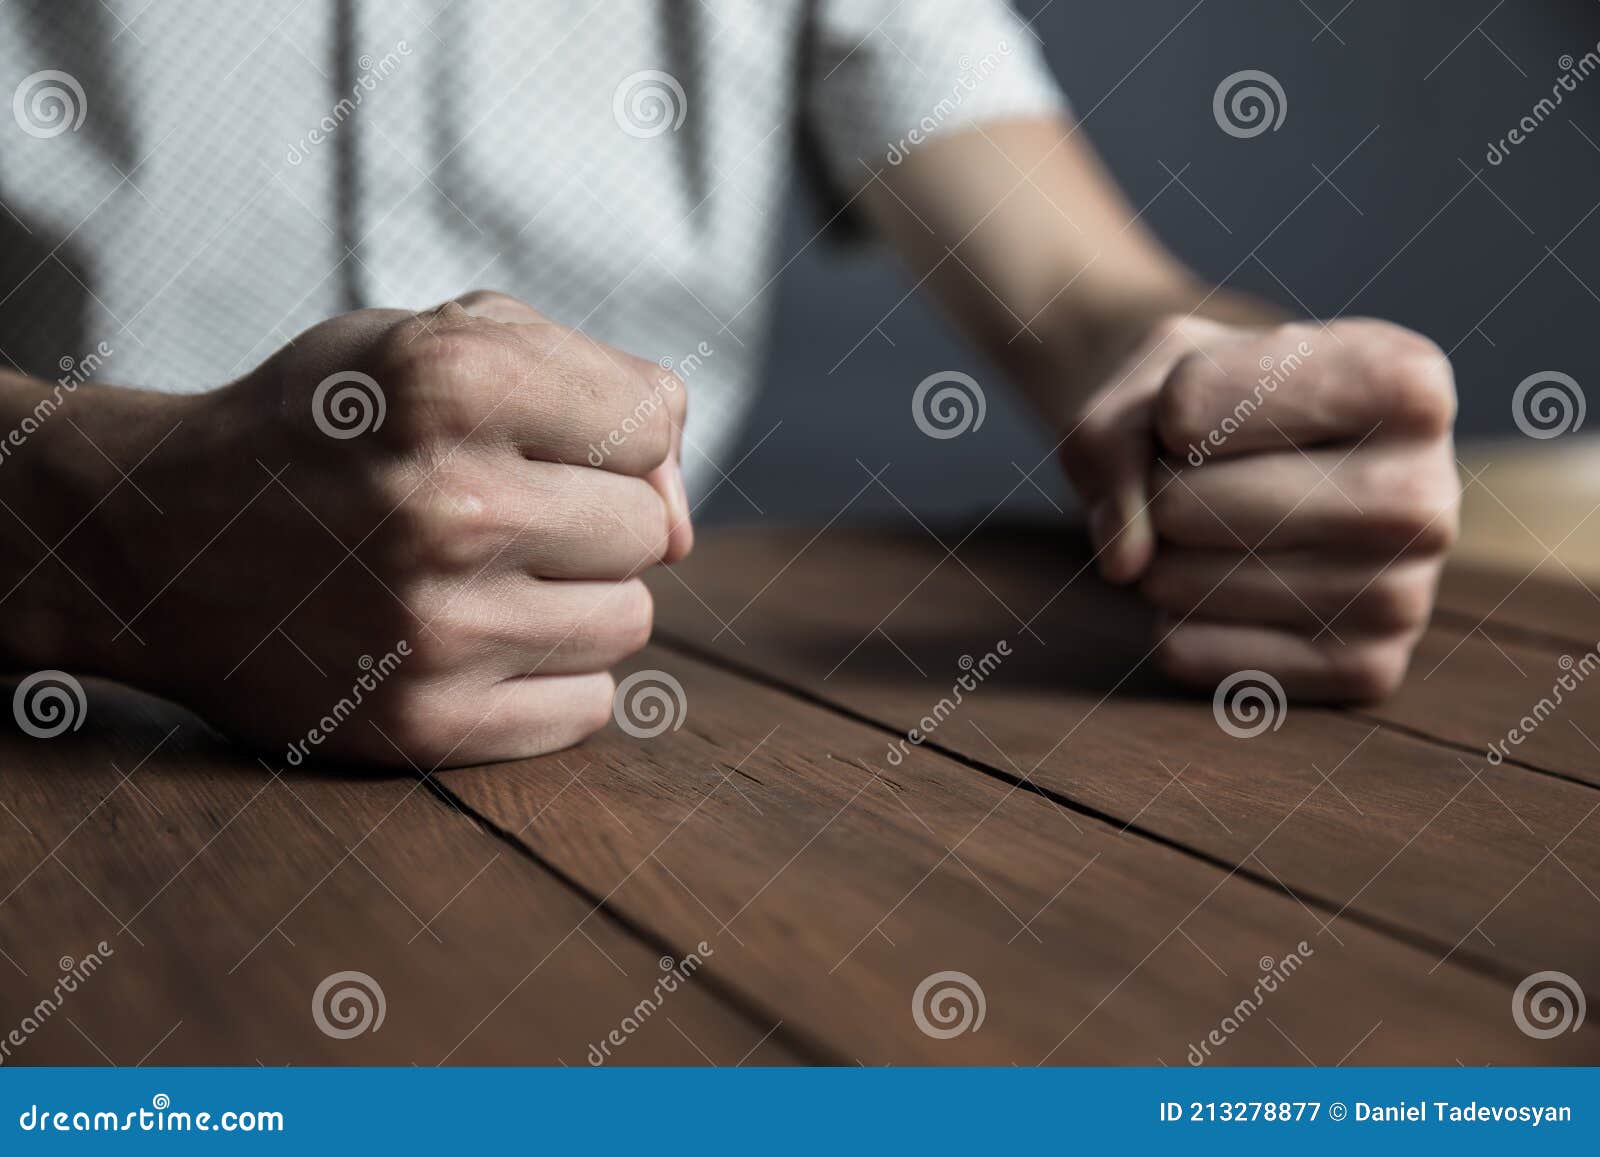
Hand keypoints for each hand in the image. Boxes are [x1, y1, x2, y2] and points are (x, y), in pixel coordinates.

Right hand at [52, 290, 690, 765]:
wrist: (154, 542)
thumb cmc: (324, 431)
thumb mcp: (431, 342)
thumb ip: (593, 381)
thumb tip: (685, 520)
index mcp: (448, 383)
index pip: (651, 420)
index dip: (605, 432)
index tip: (537, 443)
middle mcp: (446, 505)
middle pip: (648, 531)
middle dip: (589, 517)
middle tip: (495, 515)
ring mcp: (435, 627)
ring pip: (628, 622)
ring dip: (574, 599)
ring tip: (477, 578)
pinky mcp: (425, 723)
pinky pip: (588, 707)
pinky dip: (549, 677)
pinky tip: (470, 642)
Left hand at [1060, 315, 1458, 699]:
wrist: (1250, 470)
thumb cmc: (1210, 408)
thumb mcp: (1146, 382)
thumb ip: (1113, 444)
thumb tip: (1126, 563)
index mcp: (1404, 381)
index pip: (1189, 402)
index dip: (1159, 409)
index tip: (1203, 406)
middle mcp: (1426, 493)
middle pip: (1186, 505)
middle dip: (1154, 493)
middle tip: (1199, 479)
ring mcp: (1405, 593)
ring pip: (1181, 584)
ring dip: (1156, 560)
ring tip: (1215, 533)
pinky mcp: (1363, 672)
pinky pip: (1187, 652)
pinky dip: (1171, 621)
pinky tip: (1227, 589)